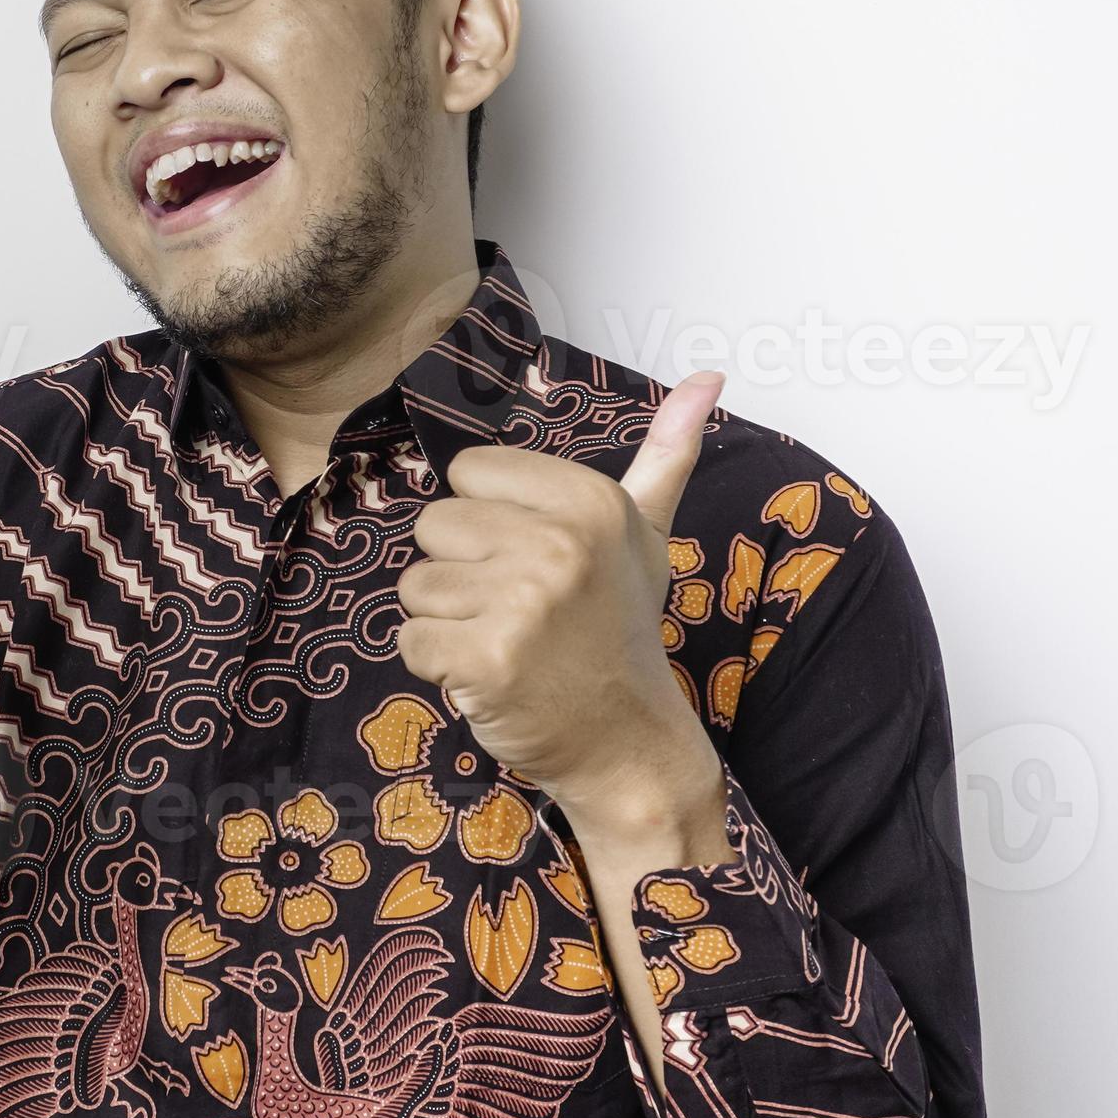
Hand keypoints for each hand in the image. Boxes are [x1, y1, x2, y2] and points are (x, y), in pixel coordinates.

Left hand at [394, 373, 729, 861]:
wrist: (627, 741)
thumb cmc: (621, 630)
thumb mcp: (647, 536)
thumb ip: (665, 455)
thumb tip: (708, 375)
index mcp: (589, 500)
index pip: (469, 474)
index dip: (488, 522)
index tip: (533, 561)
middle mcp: (559, 542)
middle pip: (435, 525)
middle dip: (463, 572)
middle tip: (518, 611)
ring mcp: (523, 602)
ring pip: (416, 586)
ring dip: (447, 621)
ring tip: (505, 642)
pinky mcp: (487, 659)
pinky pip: (410, 640)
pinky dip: (436, 666)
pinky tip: (487, 675)